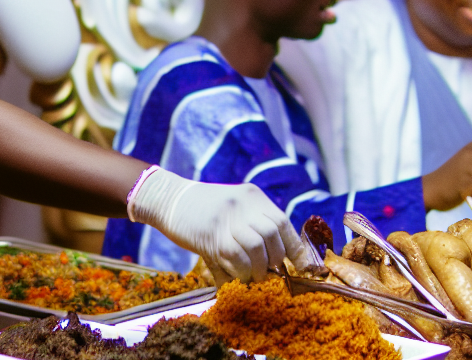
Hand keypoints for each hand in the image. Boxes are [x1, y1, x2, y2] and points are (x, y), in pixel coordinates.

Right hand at [128, 167, 312, 284]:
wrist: (168, 199)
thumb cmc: (202, 210)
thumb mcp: (233, 207)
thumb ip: (253, 226)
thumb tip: (277, 261)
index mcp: (253, 196)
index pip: (283, 223)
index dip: (296, 248)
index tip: (303, 267)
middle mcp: (244, 203)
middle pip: (273, 235)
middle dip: (274, 260)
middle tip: (266, 271)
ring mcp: (228, 217)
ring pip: (258, 248)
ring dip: (257, 269)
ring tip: (250, 276)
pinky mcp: (212, 234)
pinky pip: (237, 258)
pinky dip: (240, 272)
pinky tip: (234, 274)